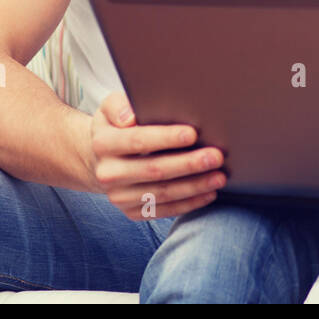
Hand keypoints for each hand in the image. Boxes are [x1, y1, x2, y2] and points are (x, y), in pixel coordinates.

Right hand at [87, 91, 227, 220]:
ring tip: (219, 176)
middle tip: (216, 156)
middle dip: (188, 163)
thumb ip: (119, 106)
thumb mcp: (109, 107)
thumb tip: (132, 116)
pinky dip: (188, 203)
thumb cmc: (116, 126)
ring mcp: (119, 196)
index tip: (193, 134)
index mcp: (104, 144)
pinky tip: (208, 193)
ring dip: (194, 186)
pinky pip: (162, 210)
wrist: (99, 159)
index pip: (138, 140)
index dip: (166, 138)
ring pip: (162, 193)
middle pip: (154, 170)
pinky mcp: (130, 212)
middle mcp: (109, 173)